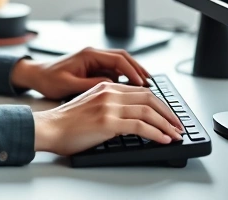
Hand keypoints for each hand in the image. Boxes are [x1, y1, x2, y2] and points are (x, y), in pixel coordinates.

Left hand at [10, 47, 150, 99]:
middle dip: (138, 70)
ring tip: (146, 87)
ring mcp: (94, 60)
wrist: (35, 76)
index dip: (132, 72)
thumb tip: (111, 86)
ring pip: (120, 64)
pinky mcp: (93, 68)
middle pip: (123, 59)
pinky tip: (130, 90)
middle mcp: (93, 54)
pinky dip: (124, 78)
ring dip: (133, 74)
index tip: (142, 84)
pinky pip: (113, 71)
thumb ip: (90, 85)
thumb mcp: (69, 85)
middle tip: (151, 84)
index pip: (118, 60)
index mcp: (89, 55)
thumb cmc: (49, 80)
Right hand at [32, 82, 183, 154]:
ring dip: (166, 124)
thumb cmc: (66, 122)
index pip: (141, 91)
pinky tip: (163, 139)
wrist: (49, 128)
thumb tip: (129, 117)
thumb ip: (109, 105)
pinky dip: (156, 133)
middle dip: (168, 113)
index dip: (159, 104)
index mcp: (107, 87)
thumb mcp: (90, 105)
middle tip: (177, 125)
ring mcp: (109, 106)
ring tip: (175, 134)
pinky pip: (140, 126)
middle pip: (149, 98)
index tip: (169, 116)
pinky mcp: (108, 121)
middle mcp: (110, 92)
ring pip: (148, 111)